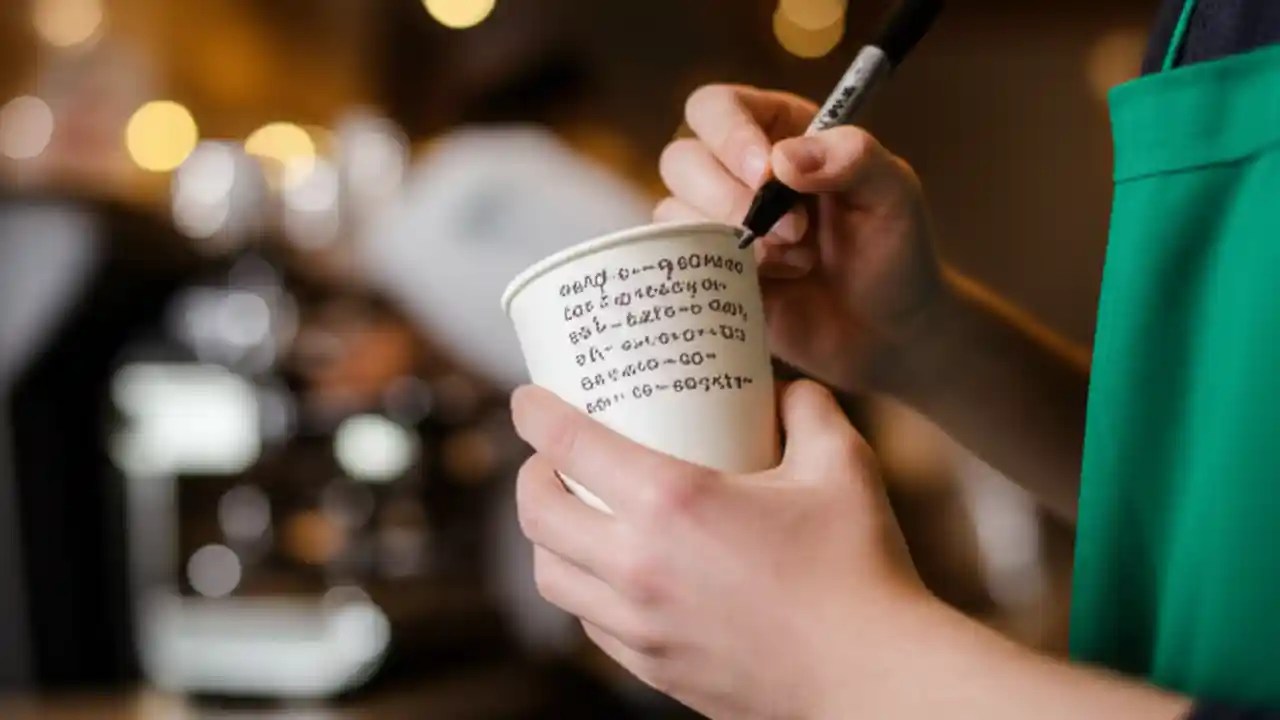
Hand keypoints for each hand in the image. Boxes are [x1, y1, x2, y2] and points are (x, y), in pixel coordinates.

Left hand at [511, 380, 930, 718]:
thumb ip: (808, 410)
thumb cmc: (859, 570)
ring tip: (573, 515)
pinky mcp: (653, 667)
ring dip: (547, 537)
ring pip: (551, 575)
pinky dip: (582, 590)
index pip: (569, 444)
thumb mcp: (841, 465)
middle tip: (550, 457)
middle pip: (537, 514)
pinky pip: (588, 623)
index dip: (534, 414)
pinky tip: (611, 575)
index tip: (527, 399)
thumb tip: (784, 387)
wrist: (870, 680)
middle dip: (529, 475)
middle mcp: (639, 565)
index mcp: (673, 503)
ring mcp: (640, 625)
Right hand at [657, 84, 943, 392]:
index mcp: (778, 130)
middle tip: (797, 232)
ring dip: (731, 239)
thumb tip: (782, 159)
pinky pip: (677, 261)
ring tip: (796, 263)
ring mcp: (716, 223)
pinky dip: (717, 273)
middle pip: (681, 158)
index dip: (729, 136)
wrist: (888, 331)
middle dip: (730, 198)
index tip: (766, 176)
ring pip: (672, 211)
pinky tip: (767, 286)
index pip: (716, 108)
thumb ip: (852, 157)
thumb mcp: (894, 192)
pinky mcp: (708, 272)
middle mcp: (735, 170)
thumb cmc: (894, 252)